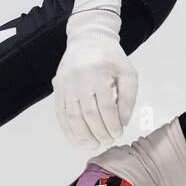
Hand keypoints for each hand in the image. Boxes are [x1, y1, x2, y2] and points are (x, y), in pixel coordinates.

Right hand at [52, 10, 137, 147]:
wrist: (88, 39)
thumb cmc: (111, 58)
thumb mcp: (128, 73)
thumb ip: (128, 98)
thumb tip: (122, 123)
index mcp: (99, 73)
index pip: (106, 106)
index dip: (112, 124)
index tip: (118, 134)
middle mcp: (79, 79)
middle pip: (88, 113)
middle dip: (99, 132)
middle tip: (107, 142)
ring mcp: (66, 84)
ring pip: (72, 116)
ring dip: (82, 135)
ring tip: (92, 145)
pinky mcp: (57, 88)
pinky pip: (60, 113)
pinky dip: (67, 129)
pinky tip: (75, 140)